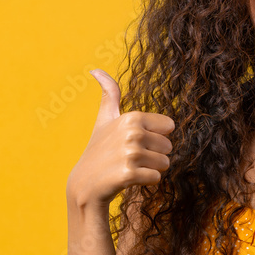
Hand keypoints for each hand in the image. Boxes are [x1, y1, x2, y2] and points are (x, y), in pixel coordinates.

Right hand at [66, 69, 175, 208]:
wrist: (85, 184)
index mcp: (132, 117)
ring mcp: (130, 154)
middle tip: (131, 158)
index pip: (169, 127)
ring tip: (129, 168)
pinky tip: (128, 180)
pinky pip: (156, 177)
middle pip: (169, 147)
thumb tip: (95, 69)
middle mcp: (132, 133)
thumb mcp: (104, 120)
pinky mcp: (129, 174)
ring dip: (150, 169)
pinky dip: (146, 181)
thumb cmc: (99, 150)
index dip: (155, 137)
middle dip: (154, 155)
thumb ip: (109, 94)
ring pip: (164, 163)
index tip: (135, 142)